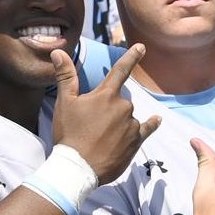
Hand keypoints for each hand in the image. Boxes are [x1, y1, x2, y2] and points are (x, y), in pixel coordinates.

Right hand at [49, 44, 160, 183]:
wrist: (78, 168)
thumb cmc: (69, 134)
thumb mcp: (65, 103)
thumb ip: (66, 76)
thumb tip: (58, 52)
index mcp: (106, 95)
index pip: (120, 70)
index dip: (131, 56)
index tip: (141, 47)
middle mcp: (123, 106)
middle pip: (120, 100)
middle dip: (109, 108)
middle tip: (92, 124)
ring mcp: (131, 124)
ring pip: (128, 116)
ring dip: (119, 122)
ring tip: (101, 137)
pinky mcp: (136, 141)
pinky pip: (146, 128)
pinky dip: (150, 124)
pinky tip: (156, 120)